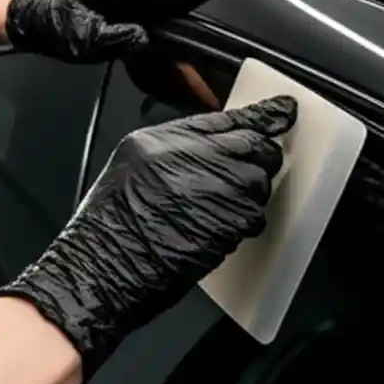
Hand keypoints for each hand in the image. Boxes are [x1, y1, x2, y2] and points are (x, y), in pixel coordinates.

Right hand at [0, 95, 296, 371]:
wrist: (99, 272)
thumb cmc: (107, 231)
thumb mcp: (132, 169)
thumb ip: (176, 152)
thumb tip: (217, 149)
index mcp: (160, 140)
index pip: (225, 118)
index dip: (261, 115)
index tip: (283, 111)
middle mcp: (190, 157)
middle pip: (252, 145)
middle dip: (260, 158)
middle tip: (252, 173)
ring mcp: (212, 188)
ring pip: (258, 182)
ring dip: (249, 196)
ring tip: (218, 213)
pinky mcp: (226, 222)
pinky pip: (254, 216)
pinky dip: (244, 224)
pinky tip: (217, 232)